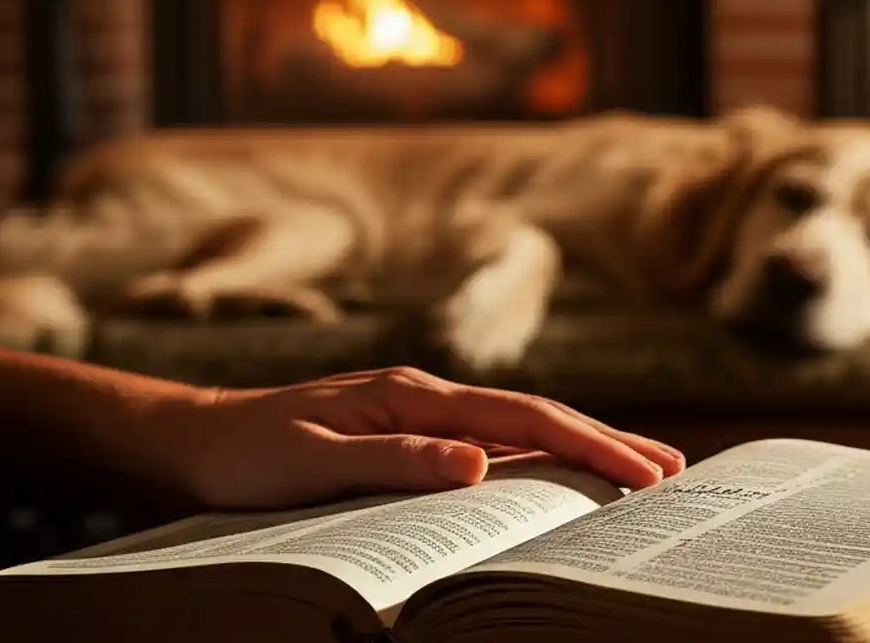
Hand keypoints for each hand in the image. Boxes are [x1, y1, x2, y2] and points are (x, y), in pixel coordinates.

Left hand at [149, 367, 684, 507]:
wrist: (197, 437)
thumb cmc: (249, 453)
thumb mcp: (310, 461)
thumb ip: (392, 460)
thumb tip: (477, 464)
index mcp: (413, 395)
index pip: (521, 420)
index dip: (588, 445)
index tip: (644, 472)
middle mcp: (426, 395)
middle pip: (535, 416)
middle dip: (606, 440)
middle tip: (672, 470)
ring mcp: (420, 410)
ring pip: (518, 428)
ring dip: (579, 447)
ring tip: (636, 470)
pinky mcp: (409, 429)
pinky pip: (490, 443)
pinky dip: (536, 457)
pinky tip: (555, 473)